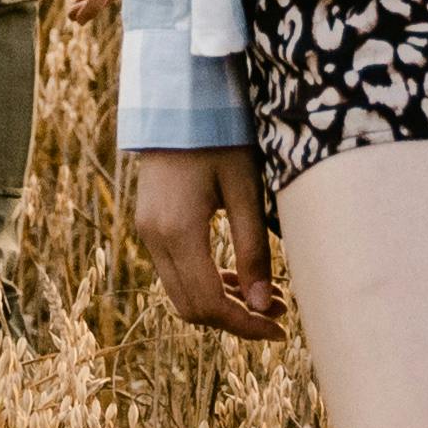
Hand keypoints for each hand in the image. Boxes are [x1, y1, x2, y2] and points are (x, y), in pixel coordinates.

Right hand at [128, 147, 287, 339]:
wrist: (177, 96)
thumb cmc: (219, 134)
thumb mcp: (245, 189)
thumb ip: (253, 249)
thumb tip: (262, 305)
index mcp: (178, 230)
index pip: (209, 303)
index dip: (245, 325)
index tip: (280, 330)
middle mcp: (154, 237)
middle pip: (191, 306)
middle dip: (235, 319)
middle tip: (278, 312)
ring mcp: (147, 230)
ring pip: (180, 292)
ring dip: (221, 303)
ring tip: (266, 297)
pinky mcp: (149, 223)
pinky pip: (174, 270)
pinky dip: (204, 283)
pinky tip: (236, 277)